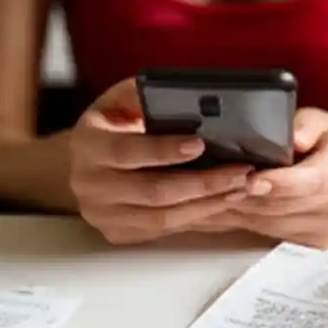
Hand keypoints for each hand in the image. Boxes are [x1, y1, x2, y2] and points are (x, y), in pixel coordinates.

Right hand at [69, 78, 254, 244]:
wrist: (86, 162)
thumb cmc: (111, 127)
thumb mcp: (118, 101)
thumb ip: (142, 96)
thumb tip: (180, 94)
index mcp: (87, 145)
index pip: (128, 151)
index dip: (165, 150)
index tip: (201, 144)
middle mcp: (90, 185)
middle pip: (154, 191)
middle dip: (203, 182)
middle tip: (240, 171)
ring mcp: (102, 214)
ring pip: (163, 217)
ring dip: (208, 203)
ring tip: (241, 187)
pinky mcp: (118, 232)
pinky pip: (164, 229)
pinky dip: (197, 216)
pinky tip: (221, 201)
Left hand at [197, 108, 327, 247]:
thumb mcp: (325, 122)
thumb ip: (307, 126)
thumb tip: (292, 138)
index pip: (305, 183)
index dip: (275, 183)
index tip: (248, 178)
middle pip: (278, 207)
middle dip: (242, 196)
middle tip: (207, 186)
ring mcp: (322, 231)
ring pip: (267, 223)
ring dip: (234, 212)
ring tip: (202, 199)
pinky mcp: (311, 244)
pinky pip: (267, 234)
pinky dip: (241, 222)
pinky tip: (215, 212)